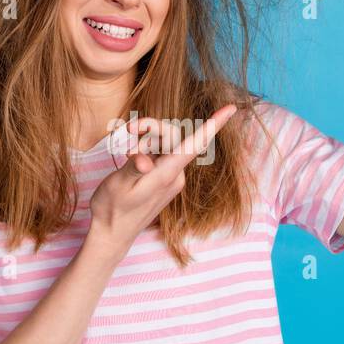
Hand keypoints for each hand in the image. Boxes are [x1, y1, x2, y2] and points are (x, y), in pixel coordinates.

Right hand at [88, 104, 237, 254]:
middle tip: (128, 128)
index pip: (195, 145)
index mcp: (167, 175)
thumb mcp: (119, 185)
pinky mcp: (164, 180)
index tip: (231, 108)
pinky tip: (131, 160)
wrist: (112, 234)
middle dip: (150, 127)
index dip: (214, 125)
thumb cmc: (113, 210)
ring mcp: (170, 178)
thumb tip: (145, 160)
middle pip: (172, 136)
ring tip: (125, 153)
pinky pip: (160, 155)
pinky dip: (146, 150)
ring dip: (145, 140)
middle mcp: (174, 175)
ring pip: (163, 144)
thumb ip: (133, 169)